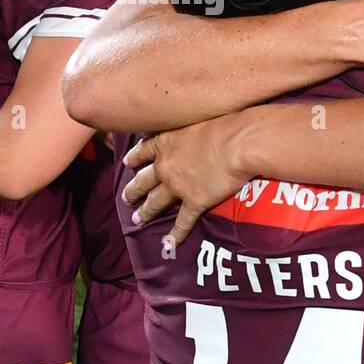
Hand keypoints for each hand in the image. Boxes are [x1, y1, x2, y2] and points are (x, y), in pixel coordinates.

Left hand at [121, 112, 253, 247]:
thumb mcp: (195, 119)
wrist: (237, 143)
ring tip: (137, 219)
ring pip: (155, 203)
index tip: (127, 164)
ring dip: (145, 212)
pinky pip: (182, 222)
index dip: (133, 159)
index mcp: (165, 143)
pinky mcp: (194, 202)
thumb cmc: (223, 124)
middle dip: (133, 191)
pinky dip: (175, 235)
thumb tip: (190, 128)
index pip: (142, 152)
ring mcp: (177, 187)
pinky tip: (168, 244)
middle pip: (143, 181)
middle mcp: (165, 166)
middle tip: (126, 198)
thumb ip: (185, 129)